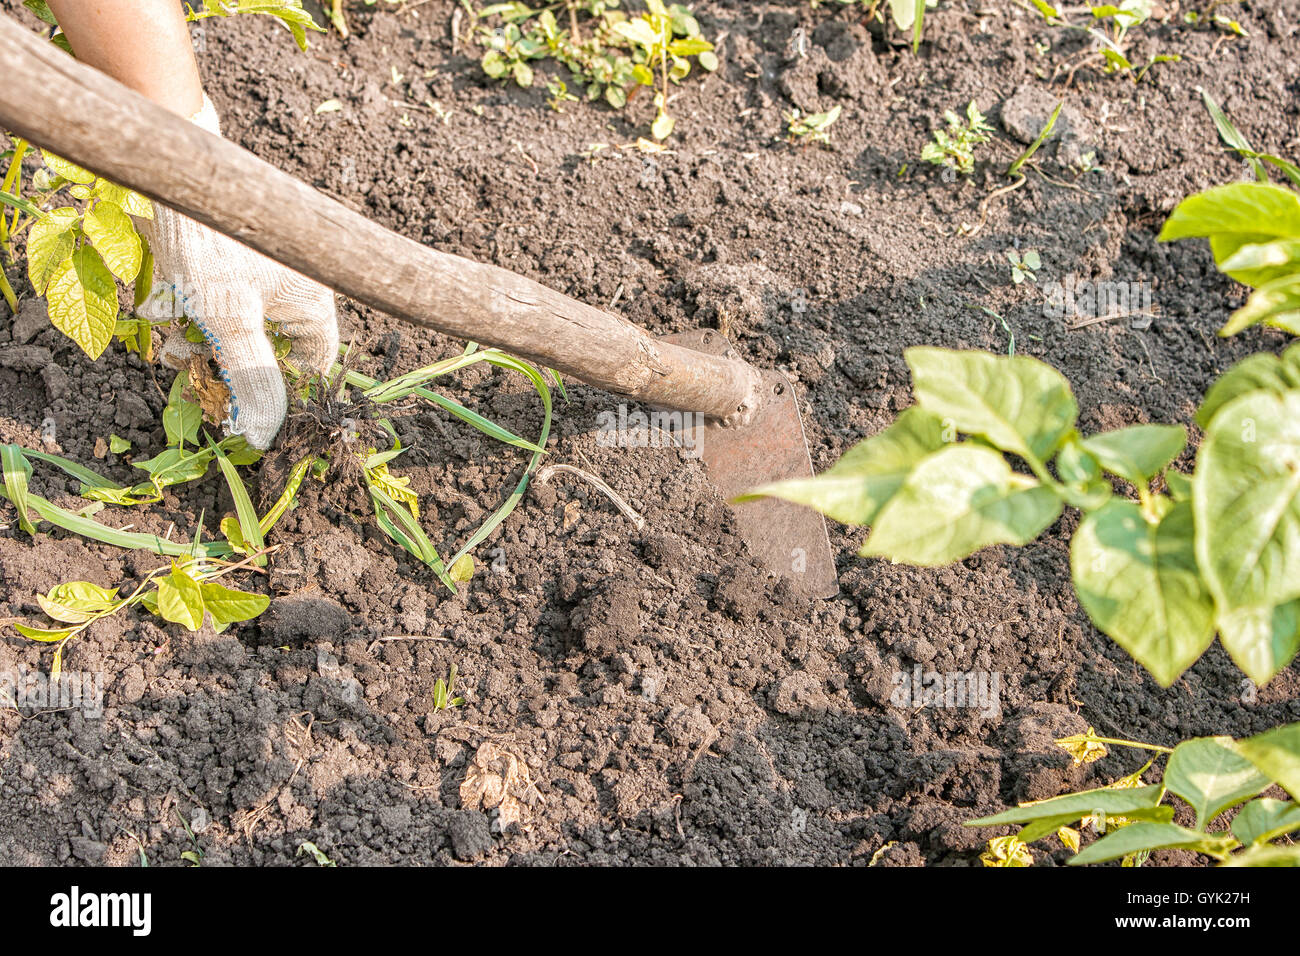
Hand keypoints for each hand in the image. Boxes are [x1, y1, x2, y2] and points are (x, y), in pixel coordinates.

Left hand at [140, 96, 338, 448]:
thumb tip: (264, 437)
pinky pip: (213, 302)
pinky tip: (162, 306)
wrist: (168, 171)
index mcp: (312, 300)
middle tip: (189, 364)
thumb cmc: (210, 240)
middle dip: (224, 361)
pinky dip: (187, 311)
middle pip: (265, 347)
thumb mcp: (230, 320)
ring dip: (197, 339)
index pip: (312, 363)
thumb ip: (251, 379)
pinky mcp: (224, 259)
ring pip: (233, 327)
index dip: (280, 387)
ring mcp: (257, 272)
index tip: (243, 400)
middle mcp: (292, 287)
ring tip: (168, 331)